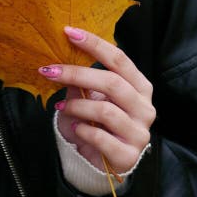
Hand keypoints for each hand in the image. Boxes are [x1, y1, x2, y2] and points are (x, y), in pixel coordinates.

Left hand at [40, 27, 154, 173]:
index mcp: (139, 86)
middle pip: (112, 82)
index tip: (69, 33)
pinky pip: (101, 137)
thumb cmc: (97, 124)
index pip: (119, 59)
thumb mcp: (89, 98)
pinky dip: (83, 130)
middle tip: (51, 71)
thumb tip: (61, 57)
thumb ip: (83, 80)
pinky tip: (75, 128)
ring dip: (77, 105)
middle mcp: (144, 107)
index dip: (95, 44)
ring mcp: (139, 132)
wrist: (100, 163)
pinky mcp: (128, 155)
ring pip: (105, 110)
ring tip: (61, 106)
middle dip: (78, 74)